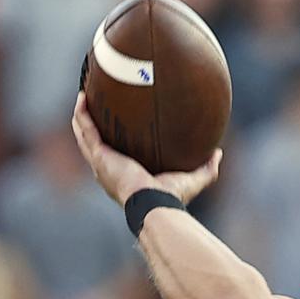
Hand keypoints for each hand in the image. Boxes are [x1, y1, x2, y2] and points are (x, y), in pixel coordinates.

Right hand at [69, 94, 222, 210]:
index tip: (116, 123)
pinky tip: (82, 96)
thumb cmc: (170, 198)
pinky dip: (81, 113)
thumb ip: (206, 168)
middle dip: (92, 123)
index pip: (115, 155)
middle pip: (94, 143)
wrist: (155, 204)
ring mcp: (100, 162)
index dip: (112, 140)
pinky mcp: (98, 155)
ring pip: (84, 134)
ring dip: (82, 115)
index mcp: (125, 175)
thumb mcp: (192, 180)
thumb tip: (218, 153)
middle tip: (95, 103)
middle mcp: (108, 169)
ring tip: (83, 95)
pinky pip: (85, 130)